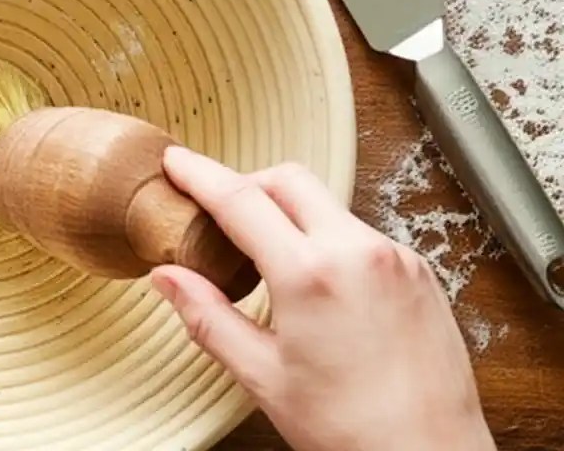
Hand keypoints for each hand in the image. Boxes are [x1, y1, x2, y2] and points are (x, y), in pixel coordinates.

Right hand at [150, 147, 493, 450]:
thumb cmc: (353, 430)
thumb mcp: (262, 375)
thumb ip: (208, 316)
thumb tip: (168, 277)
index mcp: (310, 274)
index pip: (239, 199)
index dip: (198, 174)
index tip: (175, 162)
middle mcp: (358, 252)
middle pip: (287, 179)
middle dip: (246, 184)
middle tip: (216, 212)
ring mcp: (394, 258)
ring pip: (327, 204)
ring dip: (289, 213)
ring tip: (266, 261)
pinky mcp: (417, 271)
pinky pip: (359, 232)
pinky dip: (326, 239)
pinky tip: (314, 282)